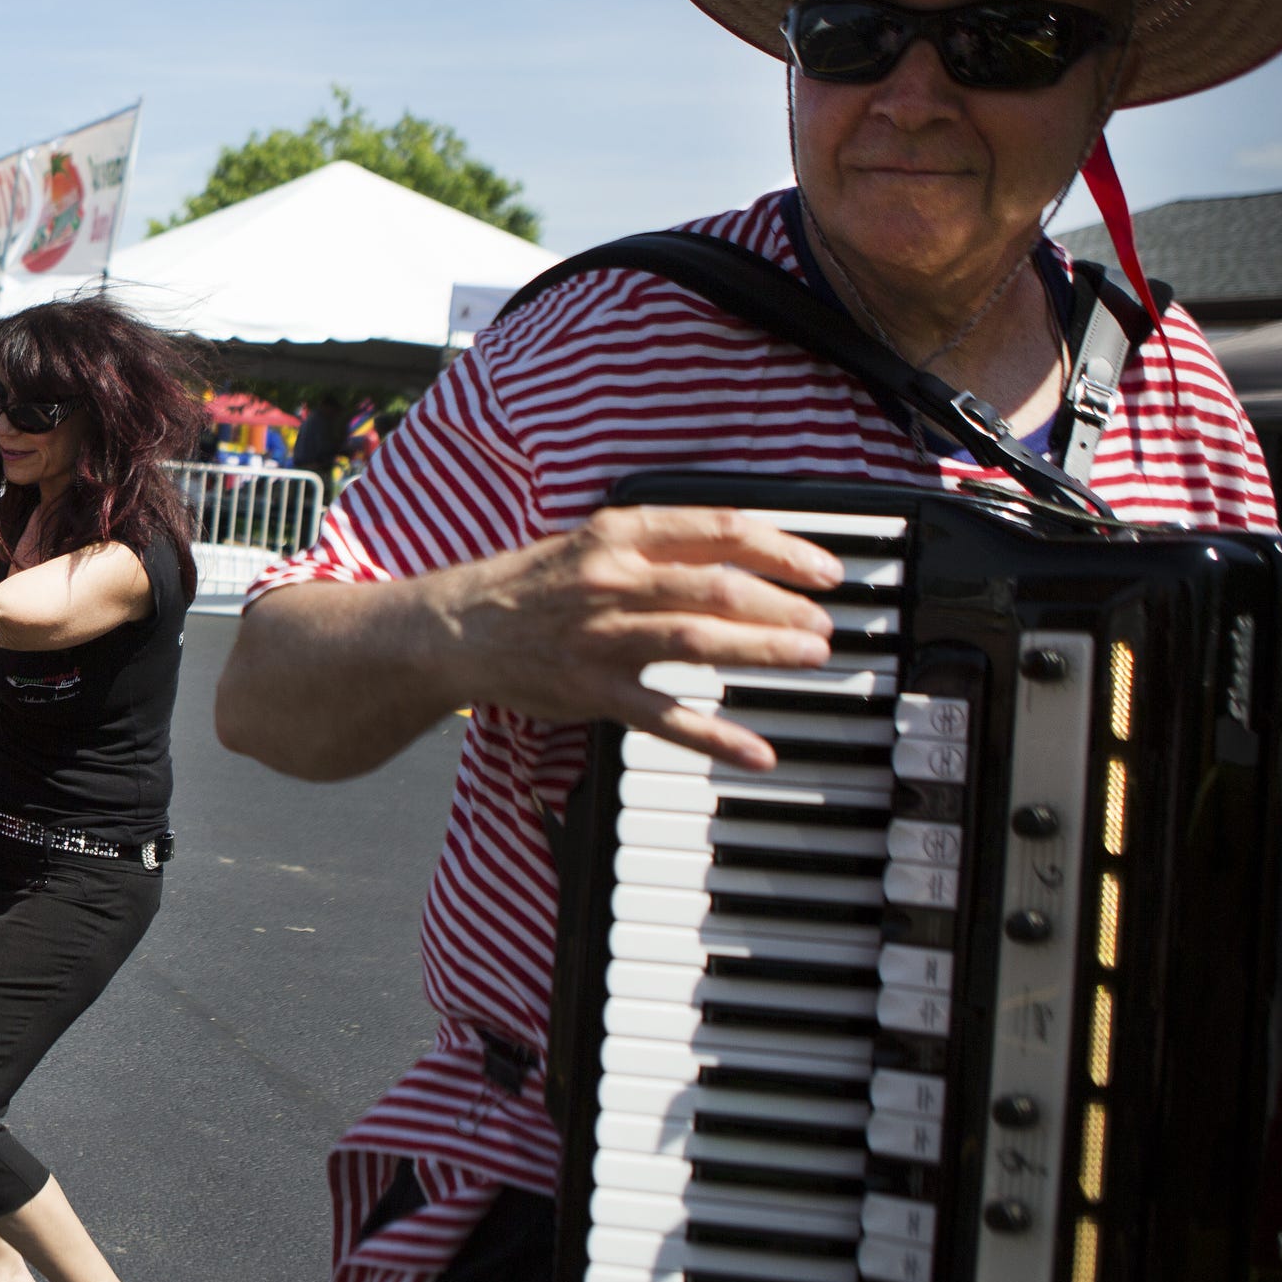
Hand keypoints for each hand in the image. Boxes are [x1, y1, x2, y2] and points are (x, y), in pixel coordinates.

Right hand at [435, 505, 841, 769]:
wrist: (456, 629)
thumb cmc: (531, 587)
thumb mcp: (591, 543)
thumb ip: (659, 547)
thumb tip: (740, 554)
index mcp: (619, 533)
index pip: (717, 529)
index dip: (781, 548)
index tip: (823, 569)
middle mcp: (613, 579)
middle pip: (718, 586)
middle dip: (784, 604)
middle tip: (825, 622)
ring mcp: (601, 637)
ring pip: (699, 640)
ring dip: (765, 649)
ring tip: (811, 656)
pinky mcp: (591, 689)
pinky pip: (662, 715)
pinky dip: (714, 737)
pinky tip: (757, 752)